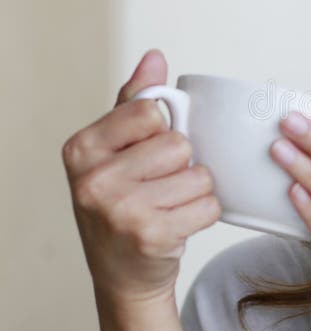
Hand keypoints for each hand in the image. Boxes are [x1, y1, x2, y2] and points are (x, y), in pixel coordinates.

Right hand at [62, 49, 220, 303]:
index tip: (147, 151)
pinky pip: (209, 205)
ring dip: (196, 191)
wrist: (123, 274)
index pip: (149, 111)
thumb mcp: (115, 151)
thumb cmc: (122, 203)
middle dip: (182, 164)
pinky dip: (204, 213)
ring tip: (170, 205)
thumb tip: (155, 56)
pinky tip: (179, 223)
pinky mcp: (151, 236)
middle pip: (178, 144)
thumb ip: (134, 102)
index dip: (162, 129)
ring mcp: (120, 210)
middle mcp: (94, 179)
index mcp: (82, 148)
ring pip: (199, 175)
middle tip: (159, 185)